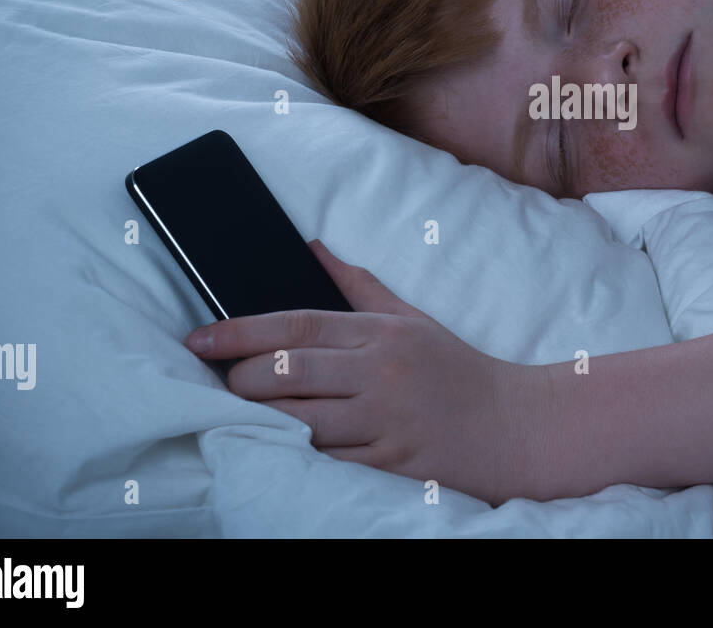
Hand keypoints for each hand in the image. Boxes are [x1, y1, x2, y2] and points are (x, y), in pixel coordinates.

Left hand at [183, 239, 546, 505]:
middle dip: (244, 380)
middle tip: (225, 384)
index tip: (199, 338)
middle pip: (290, 372)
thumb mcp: (412, 319)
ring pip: (301, 420)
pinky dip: (300, 457)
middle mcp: (383, 372)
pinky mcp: (393, 464)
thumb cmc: (456, 370)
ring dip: (263, 420)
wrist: (514, 426)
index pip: (298, 324)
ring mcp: (388, 420)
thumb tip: (313, 249)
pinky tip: (284, 450)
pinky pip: (329, 462)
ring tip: (243, 416)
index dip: (240, 330)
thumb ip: (359, 286)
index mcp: (383, 333)